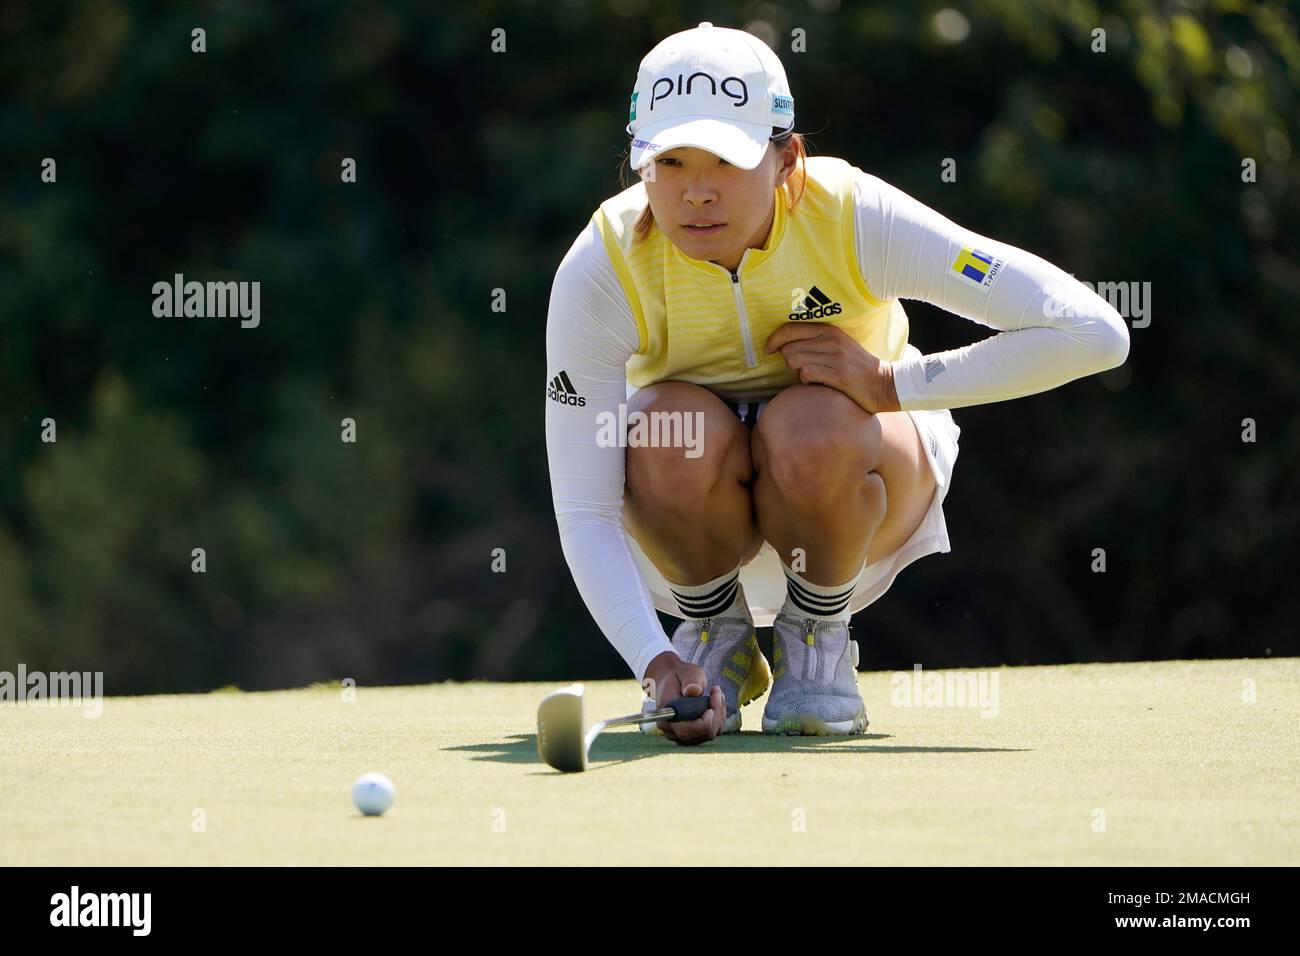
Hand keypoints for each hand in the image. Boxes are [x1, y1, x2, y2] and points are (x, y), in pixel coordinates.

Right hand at [642, 651, 726, 744]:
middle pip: (703, 733)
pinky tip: (715, 702)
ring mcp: (682, 736)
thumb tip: (694, 690)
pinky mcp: (693, 736)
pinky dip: (718, 717)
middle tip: (717, 692)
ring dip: (719, 713)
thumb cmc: (680, 676)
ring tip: (716, 694)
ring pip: (711, 732)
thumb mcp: (687, 672)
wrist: (672, 682)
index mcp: (666, 715)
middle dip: (716, 713)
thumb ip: (691, 681)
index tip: (711, 707)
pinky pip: (712, 731)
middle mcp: (672, 730)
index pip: (686, 730)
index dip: (703, 722)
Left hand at [764, 322, 900, 413]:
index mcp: (830, 330)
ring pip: (795, 362)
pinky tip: (819, 383)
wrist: (884, 384)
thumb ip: (816, 342)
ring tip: (814, 376)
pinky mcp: (837, 374)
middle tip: (804, 370)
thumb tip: (785, 346)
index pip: (791, 328)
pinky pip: (806, 374)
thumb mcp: (839, 346)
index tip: (768, 349)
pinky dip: (807, 382)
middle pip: (789, 349)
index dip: (774, 339)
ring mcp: (835, 357)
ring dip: (798, 373)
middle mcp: (831, 340)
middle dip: (790, 362)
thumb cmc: (857, 368)